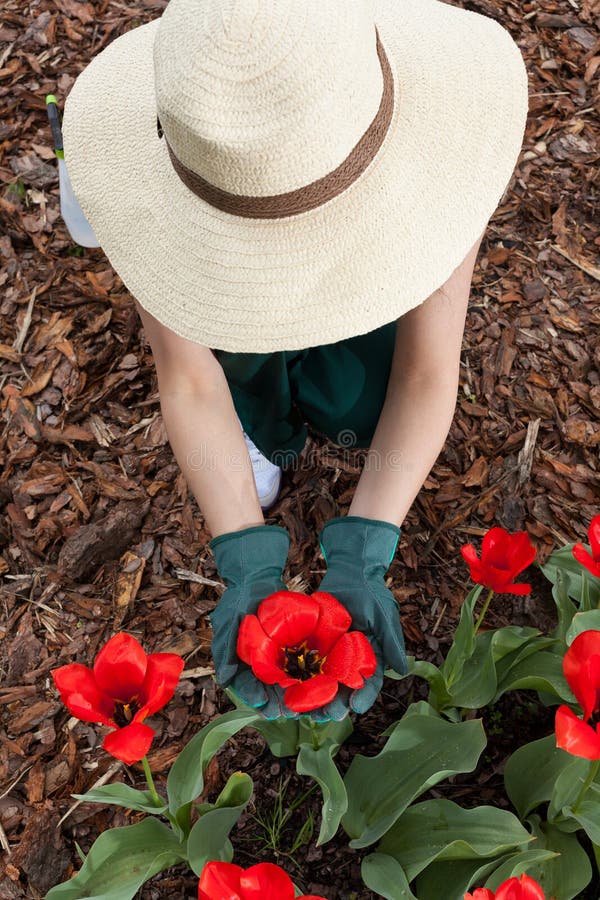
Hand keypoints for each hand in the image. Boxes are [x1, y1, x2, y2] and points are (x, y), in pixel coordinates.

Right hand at [208, 524, 298, 718]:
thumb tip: (227, 681)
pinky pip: (302, 665)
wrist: (256, 576)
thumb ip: (225, 652)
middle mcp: (259, 663)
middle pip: (269, 689)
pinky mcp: (294, 647)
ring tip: (304, 703)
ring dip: (295, 694)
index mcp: (241, 663)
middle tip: (287, 711)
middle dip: (278, 702)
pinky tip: (318, 682)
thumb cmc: (237, 600)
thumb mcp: (227, 623)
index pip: (247, 686)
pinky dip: (309, 675)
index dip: (255, 696)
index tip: (263, 705)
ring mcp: (277, 656)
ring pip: (287, 681)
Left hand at [310, 515, 407, 719]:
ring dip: (317, 698)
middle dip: (337, 703)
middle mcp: (351, 659)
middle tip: (328, 715)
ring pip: (324, 681)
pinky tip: (291, 688)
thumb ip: (391, 643)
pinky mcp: (314, 643)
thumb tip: (401, 671)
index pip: (369, 682)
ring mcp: (332, 652)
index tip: (356, 707)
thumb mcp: (383, 615)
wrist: (351, 569)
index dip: (364, 696)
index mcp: (371, 656)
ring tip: (309, 711)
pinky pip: (306, 664)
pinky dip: (300, 677)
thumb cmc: (371, 592)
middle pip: (344, 688)